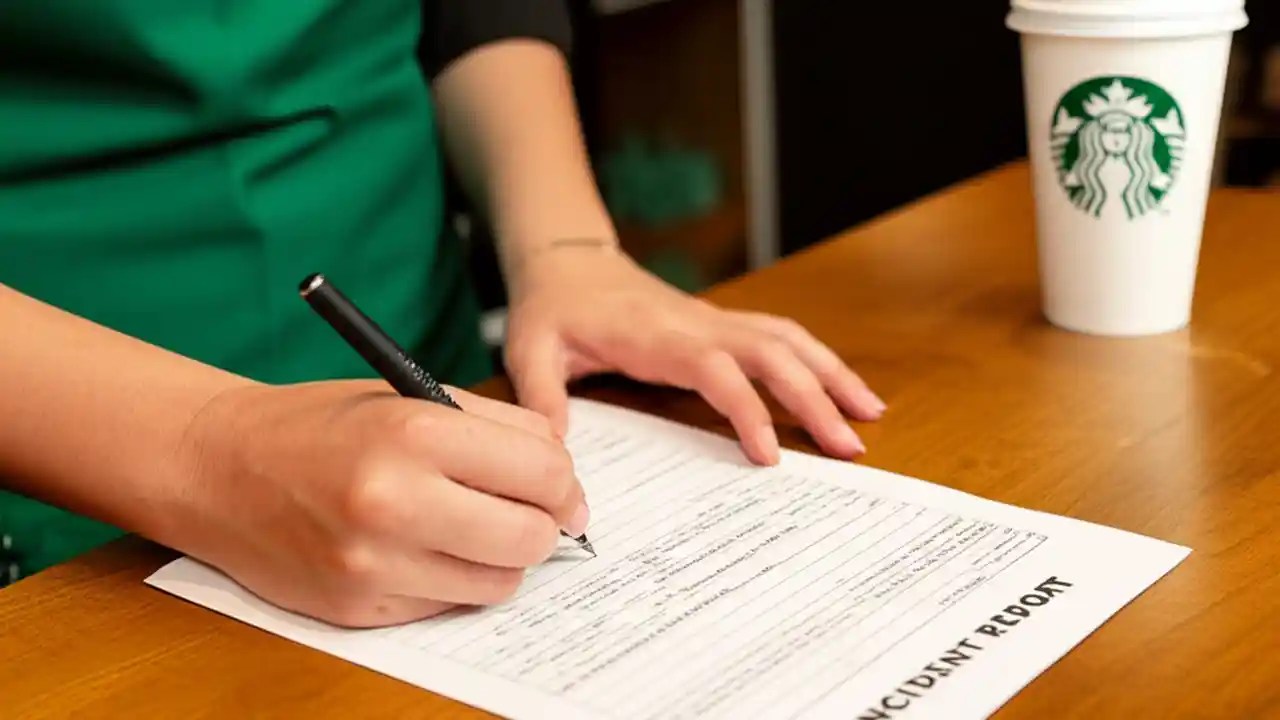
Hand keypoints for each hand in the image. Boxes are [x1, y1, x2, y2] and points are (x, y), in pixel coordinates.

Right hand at [174, 380, 587, 627]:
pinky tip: (422, 549)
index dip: (564, 482)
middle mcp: (394, 502)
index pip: (542, 472)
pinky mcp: (358, 608)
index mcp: (414, 432)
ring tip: (470, 528)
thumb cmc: (322, 425)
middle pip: (531, 537)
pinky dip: (452, 581)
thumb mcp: (411, 397)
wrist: (219, 467)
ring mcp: (374, 564)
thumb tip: (565, 475)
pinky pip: (447, 605)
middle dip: (543, 525)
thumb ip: (498, 428)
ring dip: (500, 558)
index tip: (560, 487)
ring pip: (499, 583)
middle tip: (527, 512)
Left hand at [503, 245, 885, 464]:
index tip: (768, 457)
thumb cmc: (553, 309)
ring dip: (832, 374)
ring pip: (789, 339)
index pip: (716, 369)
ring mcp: (716, 320)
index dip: (746, 410)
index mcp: (657, 334)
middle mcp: (698, 323)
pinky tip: (842, 386)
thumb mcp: (530, 350)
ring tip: (871, 415)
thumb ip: (541, 397)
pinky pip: (781, 336)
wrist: (567, 262)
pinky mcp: (722, 324)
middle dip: (816, 397)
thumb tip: (557, 451)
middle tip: (851, 447)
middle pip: (773, 352)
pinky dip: (818, 359)